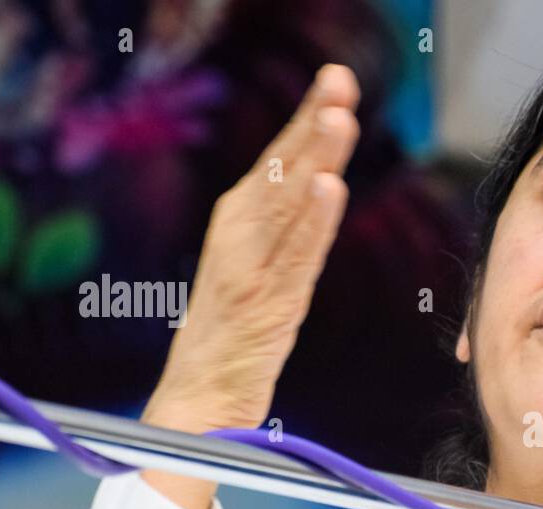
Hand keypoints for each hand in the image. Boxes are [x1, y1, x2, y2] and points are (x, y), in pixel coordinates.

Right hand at [143, 63, 360, 433]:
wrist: (202, 395)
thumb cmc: (235, 329)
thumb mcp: (262, 262)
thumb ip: (288, 222)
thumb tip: (321, 172)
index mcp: (238, 219)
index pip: (280, 159)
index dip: (307, 117)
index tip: (335, 79)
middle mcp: (239, 234)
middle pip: (283, 170)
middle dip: (312, 122)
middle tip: (339, 81)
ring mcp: (251, 267)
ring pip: (289, 206)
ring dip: (316, 159)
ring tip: (339, 120)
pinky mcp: (267, 303)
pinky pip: (296, 256)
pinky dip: (312, 222)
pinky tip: (328, 189)